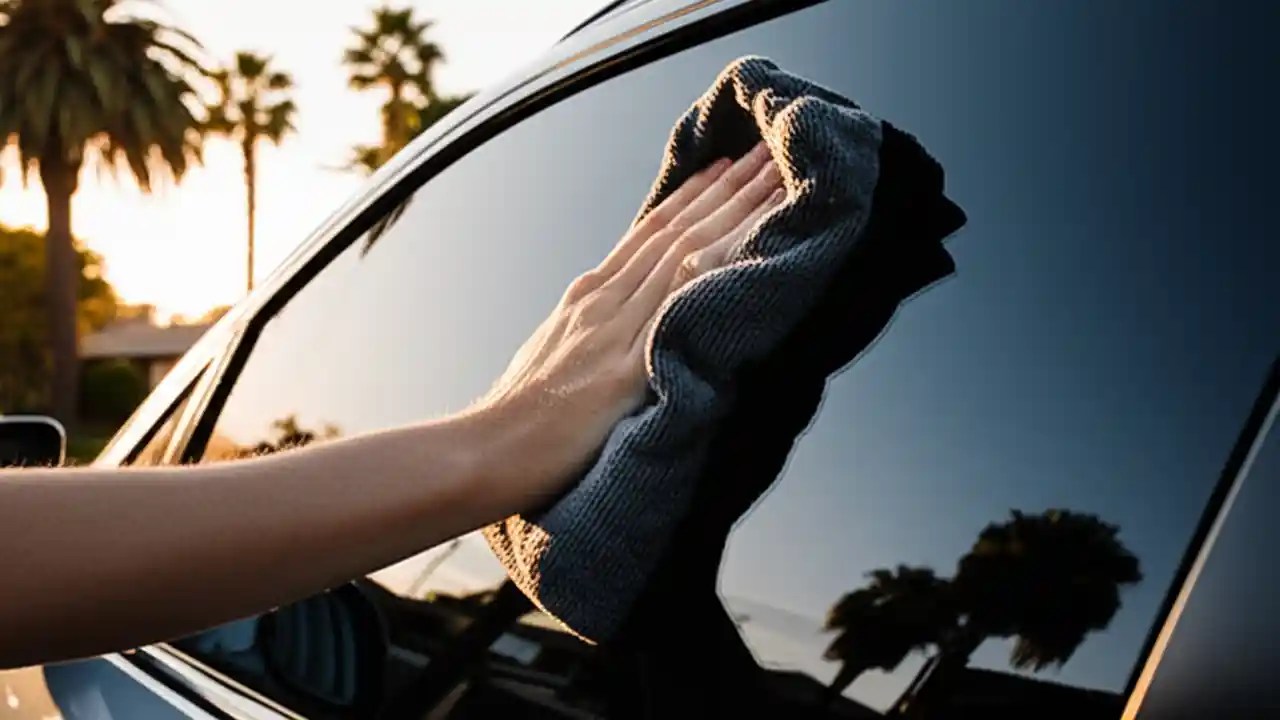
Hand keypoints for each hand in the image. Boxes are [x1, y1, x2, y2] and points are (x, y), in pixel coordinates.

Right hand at [471, 142, 783, 501]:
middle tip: (768, 150)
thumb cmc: (516, 420)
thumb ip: (588, 335)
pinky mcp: (626, 370)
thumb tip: (612, 332)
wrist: (484, 452)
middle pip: (677, 231)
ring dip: (734, 211)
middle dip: (727, 188)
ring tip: (773, 177)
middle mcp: (604, 301)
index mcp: (587, 297)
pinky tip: (749, 245)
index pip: (650, 233)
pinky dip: (716, 270)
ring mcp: (615, 331)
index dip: (692, 196)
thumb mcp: (551, 357)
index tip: (726, 166)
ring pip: (686, 253)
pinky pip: (680, 308)